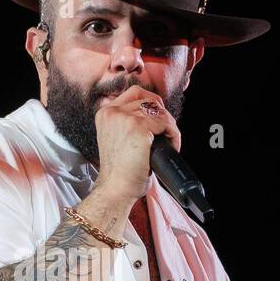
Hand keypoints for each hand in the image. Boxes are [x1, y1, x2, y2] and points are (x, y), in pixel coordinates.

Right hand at [94, 84, 181, 202]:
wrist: (115, 188)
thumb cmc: (119, 171)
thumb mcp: (116, 138)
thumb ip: (127, 122)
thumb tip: (154, 113)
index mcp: (105, 113)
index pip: (134, 92)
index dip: (151, 101)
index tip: (159, 115)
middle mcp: (113, 112)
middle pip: (149, 100)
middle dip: (162, 116)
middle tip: (165, 134)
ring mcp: (125, 119)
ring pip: (160, 112)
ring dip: (169, 127)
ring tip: (169, 143)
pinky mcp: (138, 128)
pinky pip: (166, 123)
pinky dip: (174, 135)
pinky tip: (171, 146)